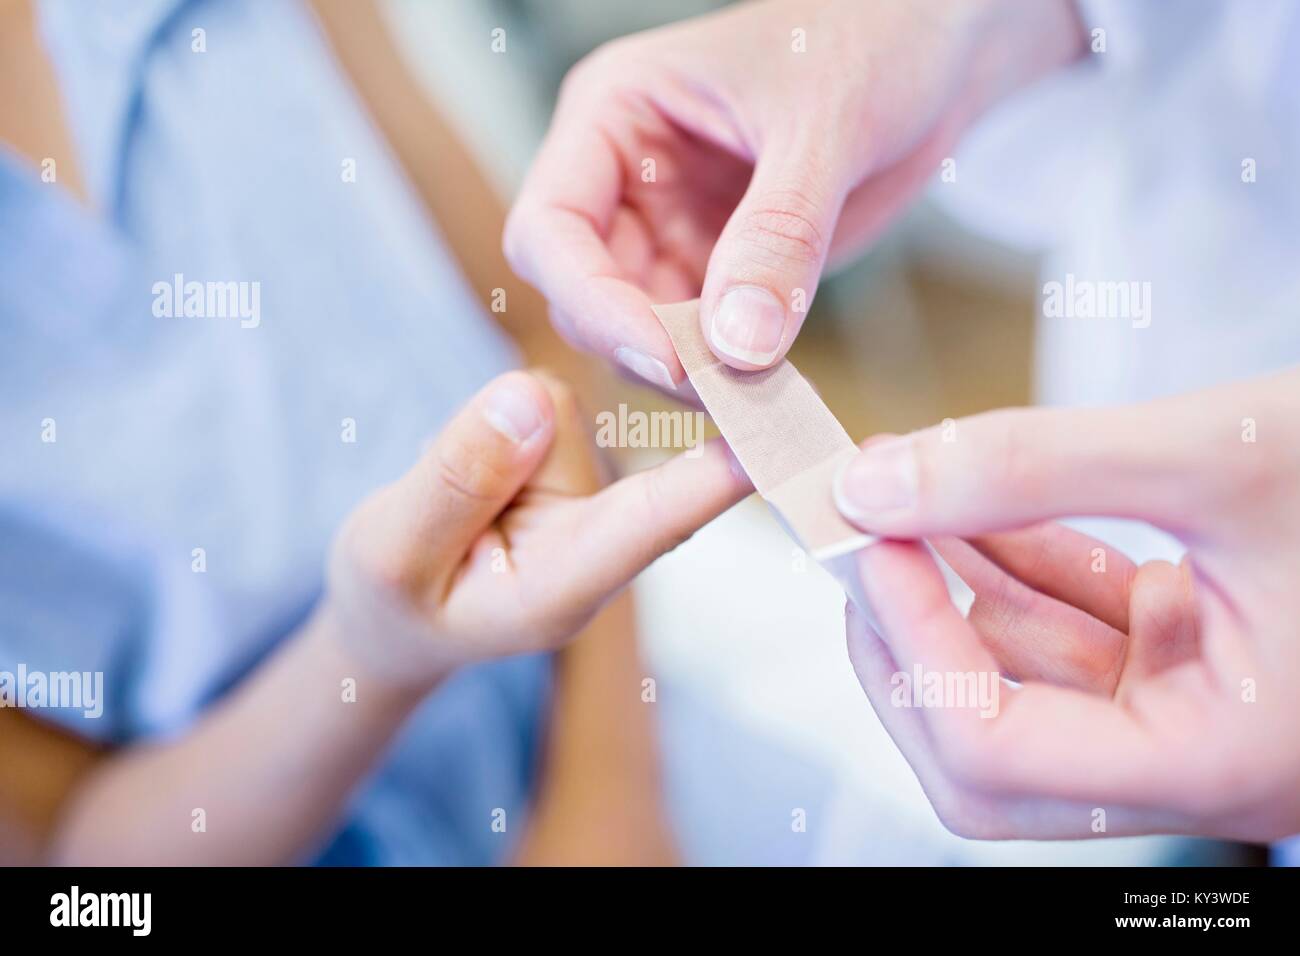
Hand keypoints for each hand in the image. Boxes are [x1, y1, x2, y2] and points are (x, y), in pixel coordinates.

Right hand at [325, 370, 749, 685]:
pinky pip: (533, 402)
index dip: (710, 479)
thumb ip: (459, 478)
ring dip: (493, 428)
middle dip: (530, 436)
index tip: (767, 437)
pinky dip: (498, 421)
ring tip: (451, 491)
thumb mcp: (392, 552)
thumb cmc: (395, 599)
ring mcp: (588, 495)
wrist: (396, 608)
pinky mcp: (568, 458)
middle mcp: (598, 540)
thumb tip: (525, 395)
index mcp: (565, 588)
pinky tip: (476, 468)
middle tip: (447, 486)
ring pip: (548, 408)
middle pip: (581, 440)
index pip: (651, 526)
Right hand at [505, 0, 1081, 383]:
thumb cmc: (870, 39)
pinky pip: (700, 344)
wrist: (936, 50)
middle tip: (720, 394)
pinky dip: (727, 376)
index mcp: (614, 114)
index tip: (666, 358)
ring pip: (636, 332)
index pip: (551, 228)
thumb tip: (739, 347)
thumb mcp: (825, 126)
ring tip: (755, 402)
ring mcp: (667, 231)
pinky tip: (769, 392)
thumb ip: (780, 235)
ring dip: (686, 375)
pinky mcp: (716, 271)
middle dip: (642, 349)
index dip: (593, 302)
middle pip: (582, 294)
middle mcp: (624, 180)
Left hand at [834, 368, 1299, 839]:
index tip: (870, 536)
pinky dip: (1010, 564)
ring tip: (903, 490)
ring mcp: (1188, 703)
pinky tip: (973, 497)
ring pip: (1018, 677)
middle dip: (908, 641)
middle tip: (865, 533)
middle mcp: (1190, 753)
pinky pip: (1069, 626)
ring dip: (948, 586)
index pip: (996, 753)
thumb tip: (873, 481)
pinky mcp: (1193, 647)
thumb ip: (1034, 466)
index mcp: (1214, 759)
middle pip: (981, 750)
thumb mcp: (1222, 455)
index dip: (914, 648)